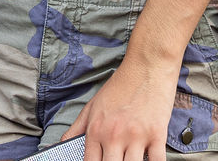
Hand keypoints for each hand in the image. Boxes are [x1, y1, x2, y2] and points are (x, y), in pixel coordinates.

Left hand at [62, 53, 178, 160]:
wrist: (147, 66)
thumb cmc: (120, 86)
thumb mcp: (92, 106)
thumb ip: (77, 129)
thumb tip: (61, 145)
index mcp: (96, 130)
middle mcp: (114, 135)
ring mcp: (136, 136)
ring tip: (130, 160)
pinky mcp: (157, 134)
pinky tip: (149, 160)